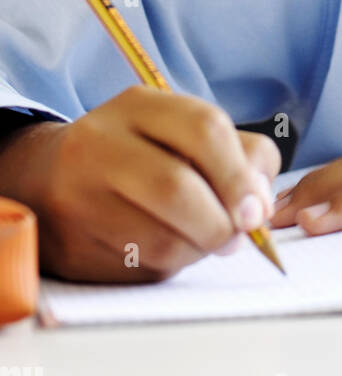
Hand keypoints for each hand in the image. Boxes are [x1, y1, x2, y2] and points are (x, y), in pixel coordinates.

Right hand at [0, 86, 280, 282]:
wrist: (48, 178)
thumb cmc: (137, 155)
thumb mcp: (181, 132)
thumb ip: (236, 155)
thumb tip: (259, 206)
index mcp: (137, 106)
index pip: (204, 129)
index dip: (241, 175)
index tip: (258, 209)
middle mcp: (99, 144)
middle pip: (178, 187)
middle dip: (221, 222)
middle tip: (237, 236)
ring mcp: (77, 197)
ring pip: (161, 239)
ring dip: (198, 249)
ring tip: (201, 239)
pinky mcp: (72, 248)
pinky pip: (139, 269)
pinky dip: (168, 266)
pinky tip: (164, 248)